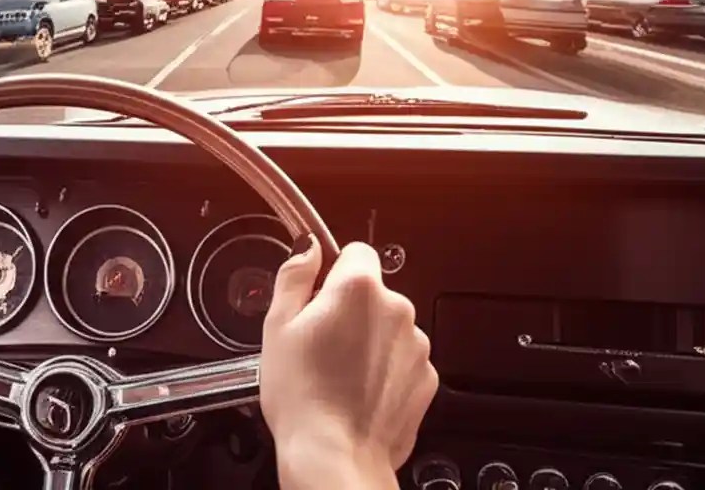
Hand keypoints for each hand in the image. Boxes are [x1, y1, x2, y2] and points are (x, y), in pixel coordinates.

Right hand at [260, 238, 437, 484]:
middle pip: (372, 292)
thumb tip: (306, 248)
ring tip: (338, 373)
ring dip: (369, 340)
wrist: (335, 455)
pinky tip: (358, 391)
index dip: (333, 272)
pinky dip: (384, 370)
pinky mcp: (427, 378)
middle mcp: (396, 310)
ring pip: (388, 327)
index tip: (318, 295)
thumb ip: (294, 276)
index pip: (356, 252)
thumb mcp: (277, 326)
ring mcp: (416, 345)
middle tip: (319, 343)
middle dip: (349, 310)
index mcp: (358, 289)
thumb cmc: (302, 397)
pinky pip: (402, 359)